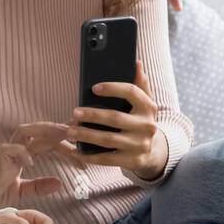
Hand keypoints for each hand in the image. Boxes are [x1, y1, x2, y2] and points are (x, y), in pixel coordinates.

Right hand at [0, 122, 70, 215]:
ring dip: (45, 130)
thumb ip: (38, 185)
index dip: (64, 140)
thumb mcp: (20, 191)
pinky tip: (32, 161)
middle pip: (39, 130)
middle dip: (59, 129)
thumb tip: (59, 183)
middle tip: (78, 131)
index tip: (82, 143)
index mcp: (22, 154)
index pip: (46, 141)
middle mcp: (15, 149)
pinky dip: (22, 153)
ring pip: (25, 132)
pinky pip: (9, 151)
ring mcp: (5, 153)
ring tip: (62, 133)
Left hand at [64, 60, 168, 177]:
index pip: (131, 92)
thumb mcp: (144, 103)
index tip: (94, 88)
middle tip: (74, 113)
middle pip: (115, 118)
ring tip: (70, 131)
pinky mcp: (132, 161)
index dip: (112, 88)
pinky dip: (89, 156)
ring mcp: (140, 145)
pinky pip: (107, 159)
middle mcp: (147, 126)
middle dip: (92, 115)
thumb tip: (136, 63)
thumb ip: (140, 84)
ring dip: (86, 135)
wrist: (153, 152)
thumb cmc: (140, 121)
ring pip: (108, 139)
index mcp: (148, 107)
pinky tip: (76, 151)